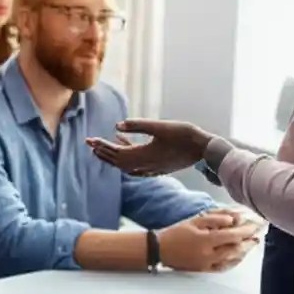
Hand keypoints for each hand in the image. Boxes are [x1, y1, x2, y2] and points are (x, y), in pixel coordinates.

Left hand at [86, 119, 212, 176]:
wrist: (205, 149)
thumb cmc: (184, 135)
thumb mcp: (159, 126)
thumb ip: (137, 125)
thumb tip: (116, 126)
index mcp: (143, 155)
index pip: (116, 153)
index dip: (101, 146)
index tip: (89, 140)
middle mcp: (146, 165)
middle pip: (118, 162)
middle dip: (102, 152)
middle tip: (90, 143)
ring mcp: (153, 168)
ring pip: (126, 166)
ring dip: (113, 157)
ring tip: (103, 147)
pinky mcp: (159, 167)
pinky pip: (137, 167)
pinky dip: (127, 159)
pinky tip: (127, 147)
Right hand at [157, 212, 261, 271]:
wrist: (160, 250)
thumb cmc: (176, 233)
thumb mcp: (194, 220)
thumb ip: (214, 219)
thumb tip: (233, 220)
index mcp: (205, 240)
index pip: (232, 235)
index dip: (246, 230)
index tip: (255, 225)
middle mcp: (209, 254)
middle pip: (236, 248)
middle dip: (249, 240)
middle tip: (258, 233)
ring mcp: (208, 264)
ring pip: (233, 259)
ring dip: (245, 250)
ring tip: (253, 243)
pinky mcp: (205, 270)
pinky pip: (225, 267)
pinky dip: (235, 261)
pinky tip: (240, 256)